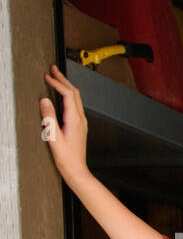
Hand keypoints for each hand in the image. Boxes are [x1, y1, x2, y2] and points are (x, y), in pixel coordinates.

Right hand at [40, 64, 90, 184]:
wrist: (76, 169)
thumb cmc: (66, 156)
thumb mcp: (53, 136)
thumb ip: (49, 117)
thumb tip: (45, 100)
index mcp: (75, 119)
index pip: (68, 94)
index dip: (58, 83)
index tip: (47, 76)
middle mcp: (81, 119)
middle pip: (74, 93)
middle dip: (63, 79)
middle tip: (53, 69)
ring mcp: (81, 122)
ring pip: (76, 98)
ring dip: (67, 86)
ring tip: (56, 78)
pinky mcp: (79, 126)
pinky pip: (75, 105)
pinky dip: (68, 95)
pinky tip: (62, 95)